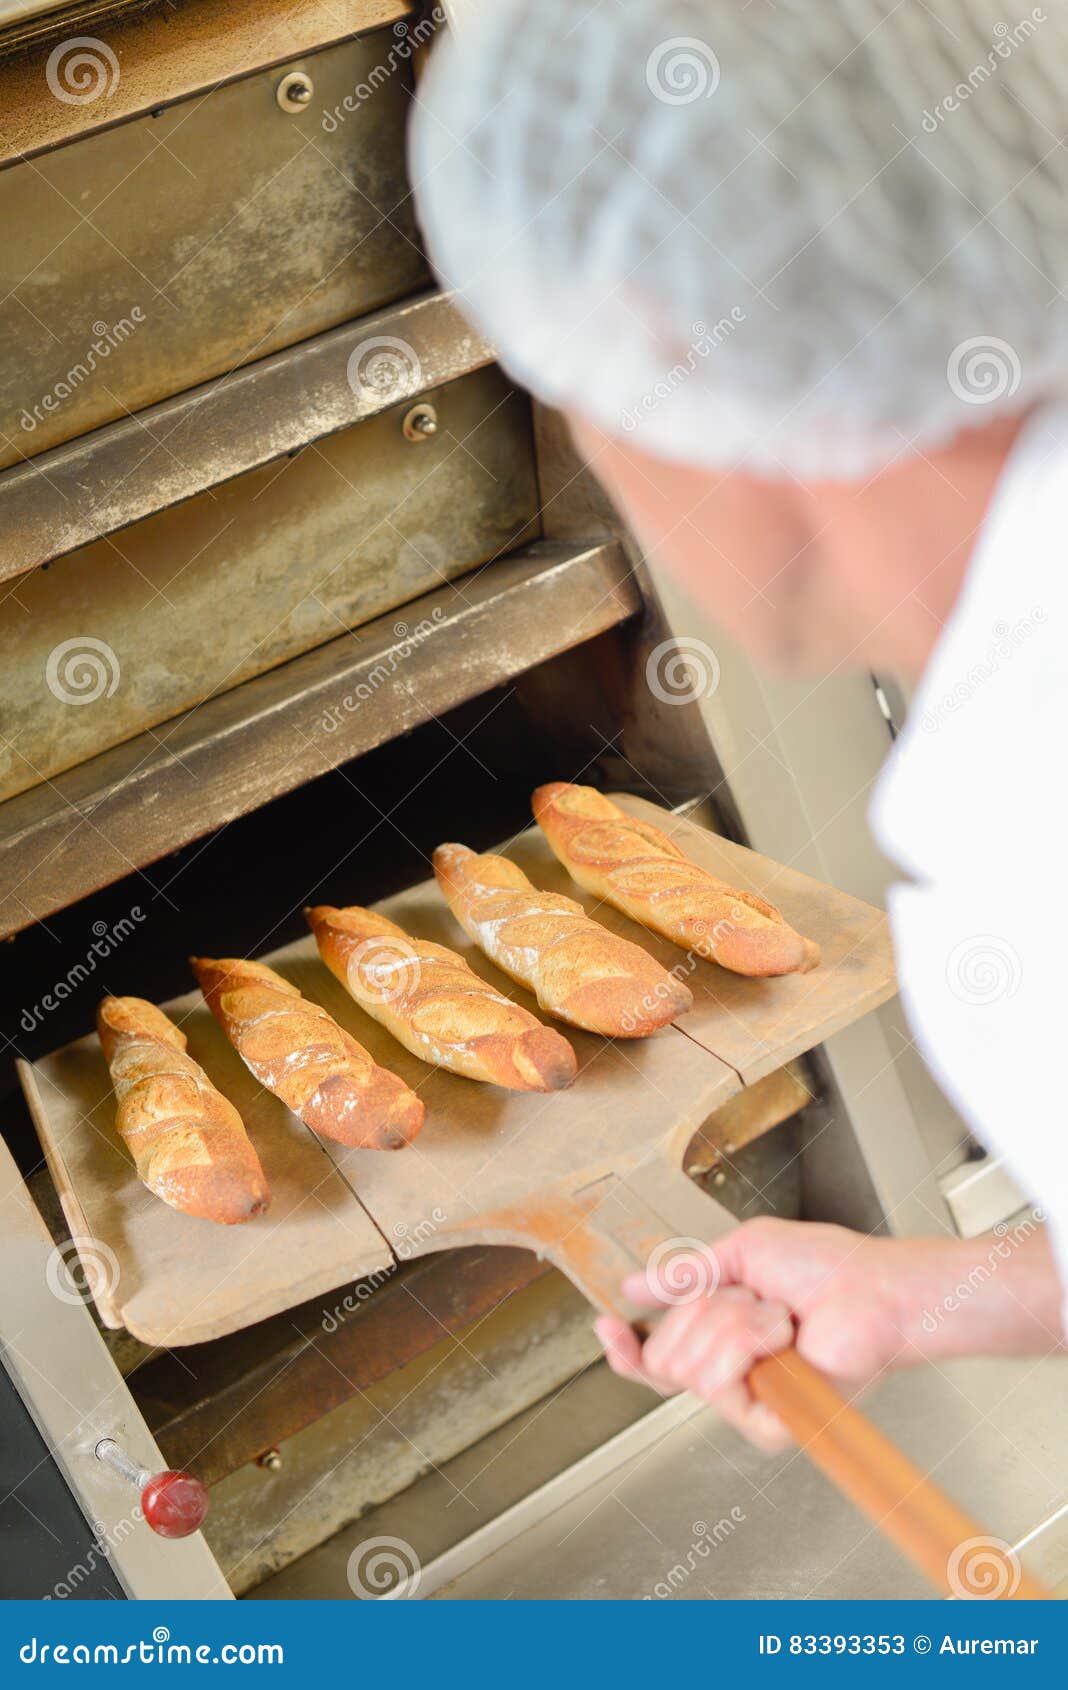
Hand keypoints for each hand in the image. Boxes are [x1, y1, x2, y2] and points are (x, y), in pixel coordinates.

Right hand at [594, 1215, 1061, 1450]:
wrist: (870, 1289)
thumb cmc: (822, 1266)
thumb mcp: (740, 1253)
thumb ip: (683, 1274)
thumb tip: (630, 1287)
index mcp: (718, 1340)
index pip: (655, 1361)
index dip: (625, 1349)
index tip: (607, 1322)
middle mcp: (730, 1376)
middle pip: (666, 1357)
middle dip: (701, 1310)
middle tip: (749, 1297)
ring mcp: (749, 1403)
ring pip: (690, 1368)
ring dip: (732, 1323)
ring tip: (776, 1317)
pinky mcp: (770, 1425)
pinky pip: (720, 1383)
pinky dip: (748, 1343)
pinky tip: (783, 1338)